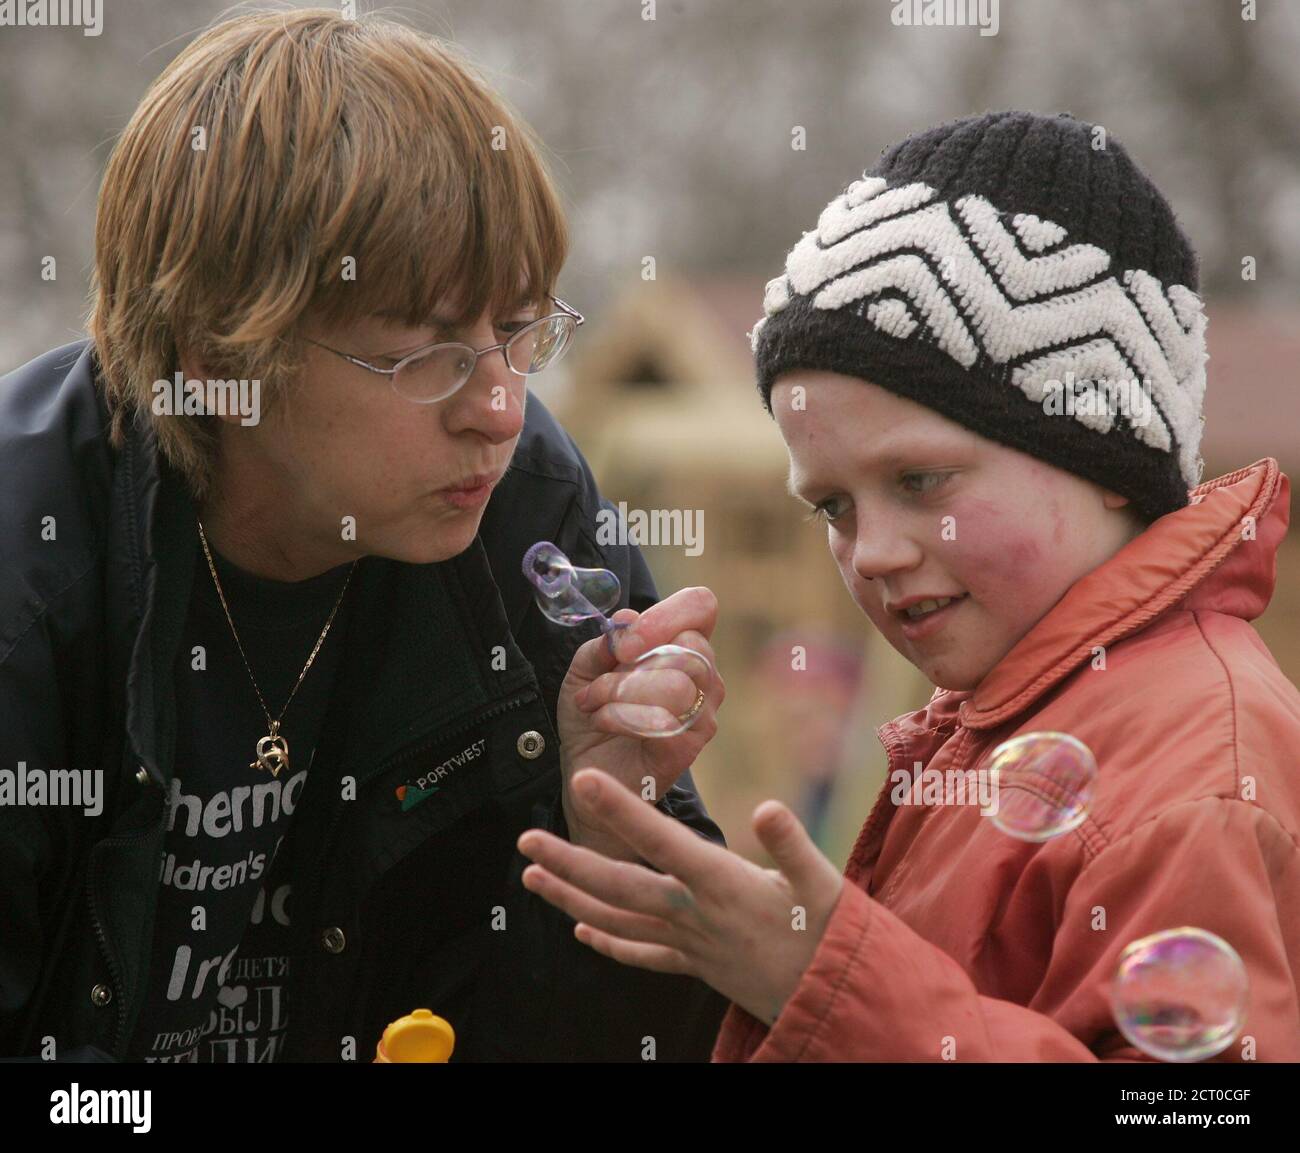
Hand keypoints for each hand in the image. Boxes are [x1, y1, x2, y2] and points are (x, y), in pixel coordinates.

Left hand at [518, 767, 844, 1025]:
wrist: (839, 1005)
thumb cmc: (834, 937)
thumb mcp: (824, 884)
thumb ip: (792, 844)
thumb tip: (767, 808)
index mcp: (722, 885)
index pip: (661, 841)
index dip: (621, 810)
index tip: (584, 781)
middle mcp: (696, 916)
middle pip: (619, 887)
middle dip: (569, 863)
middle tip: (526, 841)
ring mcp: (692, 944)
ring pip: (619, 921)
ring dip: (570, 901)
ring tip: (531, 879)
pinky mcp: (698, 965)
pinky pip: (643, 955)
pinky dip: (609, 943)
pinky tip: (580, 932)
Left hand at [556, 587, 723, 859]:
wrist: (586, 775)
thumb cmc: (593, 715)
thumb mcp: (586, 668)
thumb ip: (605, 641)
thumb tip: (626, 620)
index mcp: (683, 647)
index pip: (700, 606)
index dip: (666, 614)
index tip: (626, 640)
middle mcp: (703, 678)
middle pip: (691, 645)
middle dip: (632, 659)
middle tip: (599, 678)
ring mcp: (701, 715)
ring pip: (677, 683)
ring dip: (620, 690)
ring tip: (594, 704)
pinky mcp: (687, 748)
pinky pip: (664, 720)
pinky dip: (621, 716)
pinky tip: (602, 721)